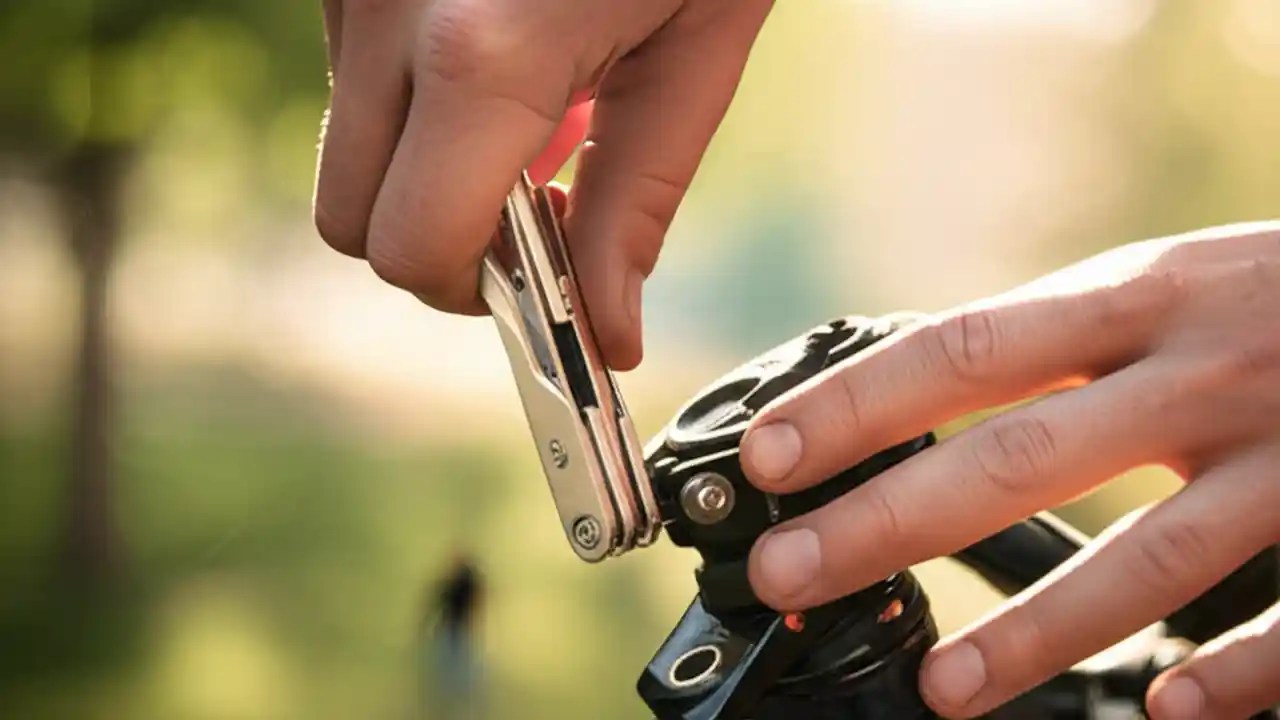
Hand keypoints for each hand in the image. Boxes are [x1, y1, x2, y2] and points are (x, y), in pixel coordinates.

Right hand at [314, 0, 773, 368]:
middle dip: (436, 248)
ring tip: (533, 117)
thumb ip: (638, 203)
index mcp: (482, 53)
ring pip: (349, 150)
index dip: (474, 295)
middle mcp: (386, 13)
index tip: (542, 282)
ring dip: (428, 172)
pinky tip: (500, 56)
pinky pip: (357, 78)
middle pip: (349, 223)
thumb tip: (610, 333)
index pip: (413, 248)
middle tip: (530, 217)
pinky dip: (417, 106)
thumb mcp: (696, 52)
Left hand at [739, 222, 1279, 718]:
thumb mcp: (1157, 289)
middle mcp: (1199, 369)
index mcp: (1135, 300)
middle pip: (1023, 455)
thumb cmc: (1266, 298)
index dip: (859, 404)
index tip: (766, 456)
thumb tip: (901, 398)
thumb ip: (1052, 348)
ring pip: (1152, 556)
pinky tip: (1165, 712)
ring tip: (945, 687)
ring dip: (1039, 629)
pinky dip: (1237, 671)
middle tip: (791, 571)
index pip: (967, 350)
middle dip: (892, 520)